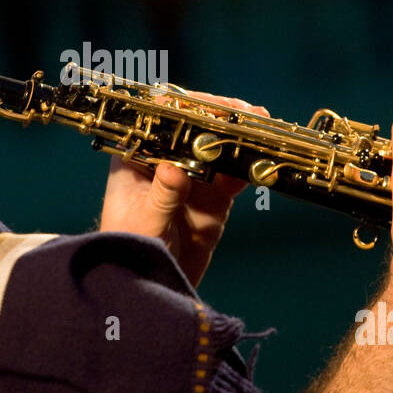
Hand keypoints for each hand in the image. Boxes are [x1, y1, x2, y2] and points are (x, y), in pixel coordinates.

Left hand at [98, 92, 266, 286]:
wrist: (145, 285)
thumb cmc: (128, 249)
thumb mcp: (144, 224)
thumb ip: (161, 196)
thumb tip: (174, 170)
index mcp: (137, 157)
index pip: (160, 118)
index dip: (186, 106)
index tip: (211, 108)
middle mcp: (166, 161)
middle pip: (196, 126)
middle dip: (222, 118)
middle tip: (248, 115)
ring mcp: (192, 178)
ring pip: (219, 148)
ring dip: (240, 138)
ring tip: (263, 132)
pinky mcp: (213, 198)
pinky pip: (234, 176)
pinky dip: (248, 169)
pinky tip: (261, 164)